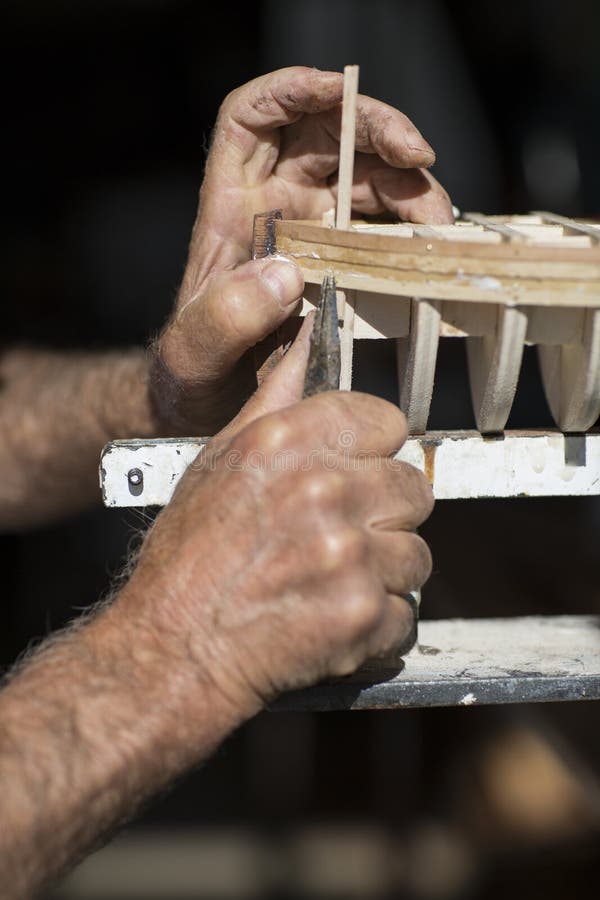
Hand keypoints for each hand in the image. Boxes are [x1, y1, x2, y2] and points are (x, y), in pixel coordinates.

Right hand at [123, 331, 433, 722]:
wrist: (175, 649)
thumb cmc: (189, 557)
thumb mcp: (217, 460)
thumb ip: (274, 397)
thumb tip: (307, 334)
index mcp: (287, 441)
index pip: (388, 421)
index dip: (373, 451)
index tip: (356, 473)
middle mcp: (325, 489)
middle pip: (413, 487)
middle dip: (384, 515)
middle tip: (339, 538)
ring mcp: (349, 553)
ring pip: (416, 555)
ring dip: (384, 573)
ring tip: (331, 583)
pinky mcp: (364, 613)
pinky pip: (407, 613)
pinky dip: (378, 625)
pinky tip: (333, 619)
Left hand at [151, 66, 453, 432]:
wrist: (211, 407)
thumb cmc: (192, 376)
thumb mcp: (192, 355)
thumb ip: (223, 319)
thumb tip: (284, 272)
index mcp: (230, 207)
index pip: (251, 118)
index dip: (291, 90)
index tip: (334, 90)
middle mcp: (273, 206)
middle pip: (325, 134)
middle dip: (376, 131)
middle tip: (419, 155)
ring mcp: (312, 230)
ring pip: (365, 177)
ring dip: (407, 186)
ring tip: (435, 223)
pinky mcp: (343, 260)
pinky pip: (382, 225)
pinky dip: (410, 227)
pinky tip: (428, 245)